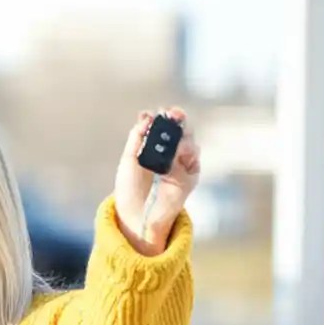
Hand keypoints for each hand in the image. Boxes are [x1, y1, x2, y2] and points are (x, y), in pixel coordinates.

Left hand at [114, 106, 201, 255]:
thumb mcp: (129, 158)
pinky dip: (188, 153)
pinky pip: (195, 160)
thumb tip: (146, 116)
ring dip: (183, 135)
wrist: (134, 212)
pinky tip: (179, 152)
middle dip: (179, 119)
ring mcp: (181, 163)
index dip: (165, 116)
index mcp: (156, 145)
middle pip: (181, 129)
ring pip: (190, 141)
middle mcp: (171, 152)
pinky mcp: (190, 176)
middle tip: (173, 114)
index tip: (160, 112)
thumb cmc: (130, 186)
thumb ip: (137, 136)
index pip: (165, 125)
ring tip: (173, 137)